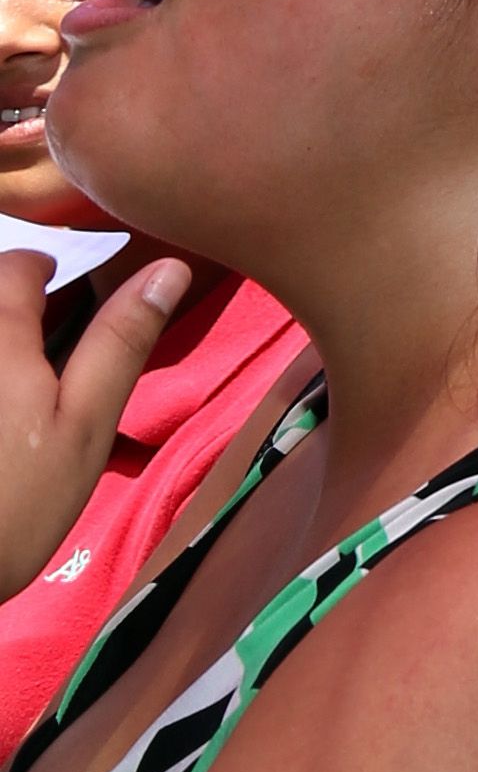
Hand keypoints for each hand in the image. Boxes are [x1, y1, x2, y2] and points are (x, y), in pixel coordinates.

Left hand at [0, 241, 188, 596]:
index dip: (45, 272)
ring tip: (11, 413)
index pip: (17, 264)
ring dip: (5, 361)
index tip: (65, 305)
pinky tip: (0, 433)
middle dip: (12, 321)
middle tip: (36, 370)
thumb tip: (168, 268)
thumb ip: (120, 343)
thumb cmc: (12, 507)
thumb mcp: (84, 427)